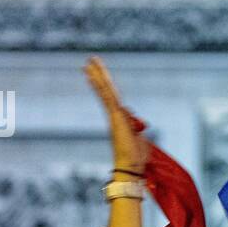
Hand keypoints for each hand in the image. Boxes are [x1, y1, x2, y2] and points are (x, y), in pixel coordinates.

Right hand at [84, 56, 148, 172]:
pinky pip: (107, 97)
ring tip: (88, 63)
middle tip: (90, 60)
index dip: (106, 85)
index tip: (97, 75)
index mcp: (121, 118)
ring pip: (105, 91)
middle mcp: (115, 114)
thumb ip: (137, 127)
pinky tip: (91, 76)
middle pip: (107, 90)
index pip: (112, 97)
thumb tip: (138, 122)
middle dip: (99, 75)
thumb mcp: (140, 137)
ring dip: (97, 76)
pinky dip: (100, 86)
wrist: (131, 165)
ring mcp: (114, 115)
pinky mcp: (115, 116)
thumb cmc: (136, 156)